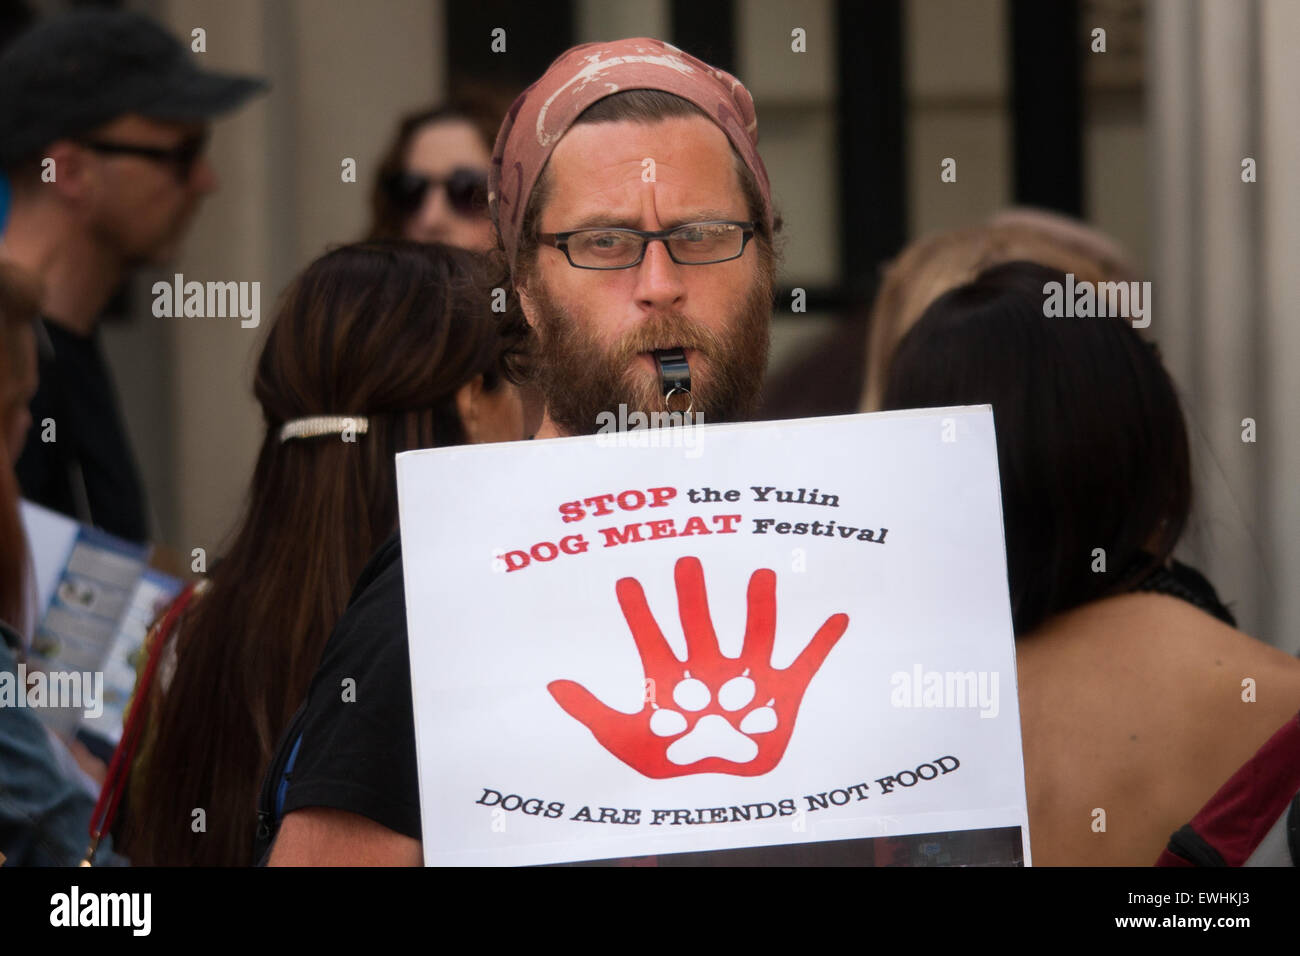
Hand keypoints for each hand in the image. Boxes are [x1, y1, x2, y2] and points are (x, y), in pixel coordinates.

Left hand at [549, 556, 848, 776]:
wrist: (720, 784)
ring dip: (759, 607)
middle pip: (700, 625)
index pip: (651, 638)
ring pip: (755, 633)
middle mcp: (711, 667)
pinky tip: (837, 617)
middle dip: (693, 597)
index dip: (637, 613)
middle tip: (686, 562)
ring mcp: (749, 678)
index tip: (625, 581)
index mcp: (673, 677)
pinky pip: (806, 663)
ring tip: (761, 575)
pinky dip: (822, 643)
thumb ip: (593, 713)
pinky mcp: (782, 693)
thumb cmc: (672, 755)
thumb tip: (551, 686)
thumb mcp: (625, 739)